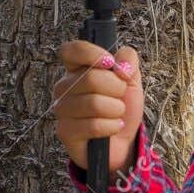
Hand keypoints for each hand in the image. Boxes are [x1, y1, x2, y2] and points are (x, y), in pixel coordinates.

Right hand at [52, 41, 143, 175]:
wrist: (123, 142)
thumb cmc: (121, 109)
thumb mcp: (131, 81)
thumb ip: (128, 61)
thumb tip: (121, 61)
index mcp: (77, 70)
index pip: (72, 50)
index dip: (92, 53)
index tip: (111, 63)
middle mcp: (64, 87)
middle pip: (91, 77)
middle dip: (117, 89)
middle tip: (120, 99)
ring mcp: (62, 109)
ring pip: (94, 103)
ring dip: (116, 110)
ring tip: (116, 115)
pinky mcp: (65, 132)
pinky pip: (93, 125)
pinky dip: (111, 127)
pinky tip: (113, 128)